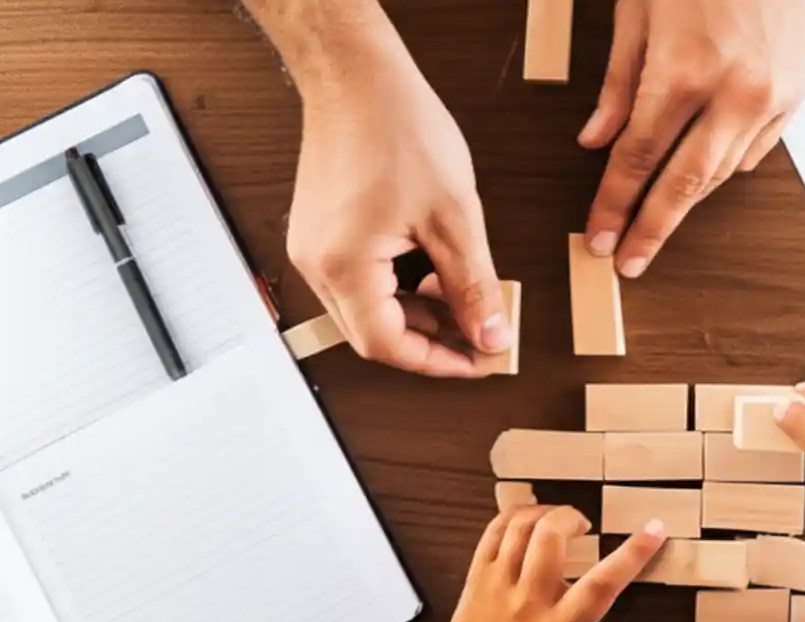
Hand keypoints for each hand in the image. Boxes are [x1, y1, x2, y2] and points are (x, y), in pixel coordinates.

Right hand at [287, 41, 509, 376]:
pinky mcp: (319, 232)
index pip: (390, 346)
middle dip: (432, 339)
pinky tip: (432, 274)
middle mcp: (318, 264)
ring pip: (368, 308)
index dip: (440, 362)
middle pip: (375, 333)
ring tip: (463, 300)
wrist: (357, 76)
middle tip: (480, 334)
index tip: (480, 359)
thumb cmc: (398, 129)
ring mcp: (313, 248)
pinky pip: (359, 280)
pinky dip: (398, 287)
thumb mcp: (454, 218)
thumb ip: (473, 286)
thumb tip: (491, 335)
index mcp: (344, 267)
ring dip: (417, 313)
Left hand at [369, 507, 681, 621]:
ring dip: (546, 513)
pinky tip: (531, 520)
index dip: (632, 553)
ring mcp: (498, 586)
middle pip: (551, 538)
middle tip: (586, 526)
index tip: (655, 528)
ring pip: (522, 527)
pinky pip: (494, 531)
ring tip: (561, 522)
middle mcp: (528, 603)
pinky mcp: (476, 577)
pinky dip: (515, 515)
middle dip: (574, 517)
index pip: (602, 585)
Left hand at [580, 0, 804, 277]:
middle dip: (652, 228)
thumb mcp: (637, 10)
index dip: (615, 203)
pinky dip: (725, 164)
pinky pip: (756, 148)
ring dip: (687, 200)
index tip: (599, 235)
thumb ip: (618, 83)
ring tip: (657, 222)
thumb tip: (596, 142)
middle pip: (684, 183)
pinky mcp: (798, 89)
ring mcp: (772, 94)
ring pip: (722, 172)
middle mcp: (733, 91)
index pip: (639, 158)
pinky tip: (702, 170)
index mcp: (684, 70)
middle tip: (629, 260)